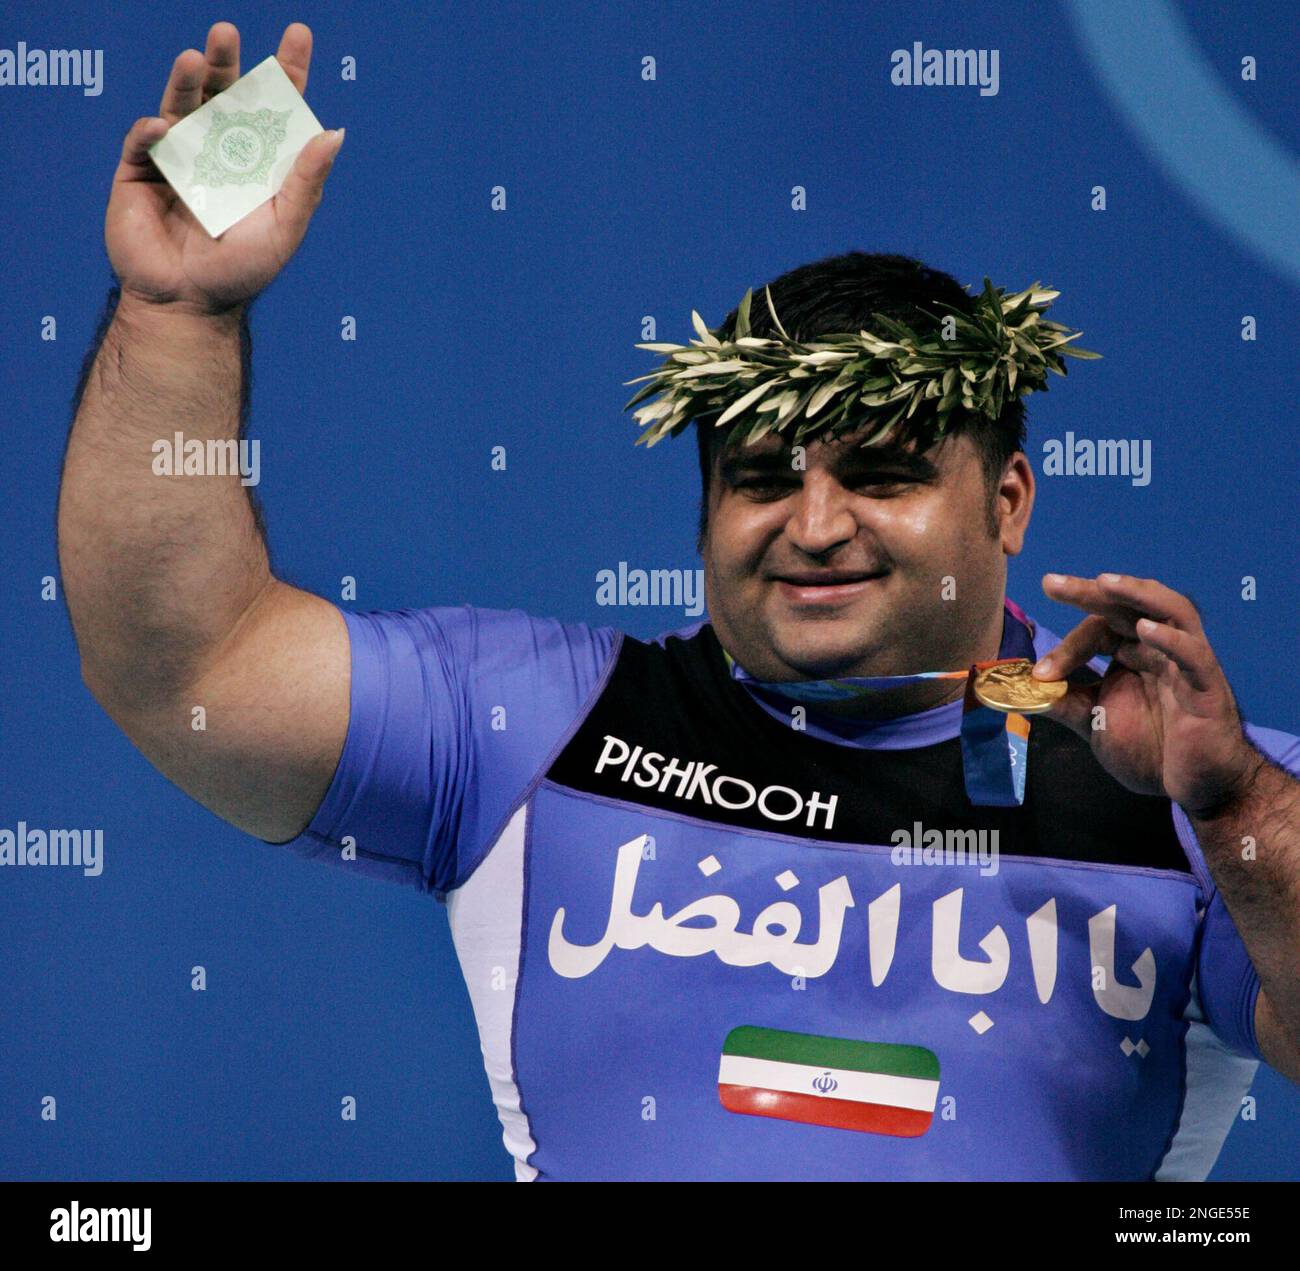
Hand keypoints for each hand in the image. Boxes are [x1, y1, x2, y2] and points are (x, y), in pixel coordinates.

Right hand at [105, 22, 342, 316]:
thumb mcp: (284, 228)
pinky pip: (145, 141)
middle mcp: (219, 151)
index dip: (285, 71)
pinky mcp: (140, 171)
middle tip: (228, 31)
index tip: (297, 34)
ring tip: (196, 59)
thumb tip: (333, 134)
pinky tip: (163, 127)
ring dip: (188, 81)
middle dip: (227, 61)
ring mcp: (179, 157)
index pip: (274, 108)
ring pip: (182, 105)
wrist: (189, 305)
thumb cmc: (242, 272)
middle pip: (224, 94)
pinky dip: (153, 130)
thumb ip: (305, 183)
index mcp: (257, 161)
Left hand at [1031, 573, 1264, 815]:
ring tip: (1105, 583)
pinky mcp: (1209, 687)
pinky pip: (1194, 656)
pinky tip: (1147, 630)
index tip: (1039, 672)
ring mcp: (1187, 664)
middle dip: (1089, 592)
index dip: (1067, 647)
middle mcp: (1160, 649)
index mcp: (1133, 653)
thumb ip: (1062, 701)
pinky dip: (1171, 640)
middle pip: (1128, 606)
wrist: (1193, 787)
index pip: (1098, 629)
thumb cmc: (1150, 749)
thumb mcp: (1094, 722)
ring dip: (1138, 594)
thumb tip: (1019, 688)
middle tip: (1051, 583)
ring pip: (1172, 612)